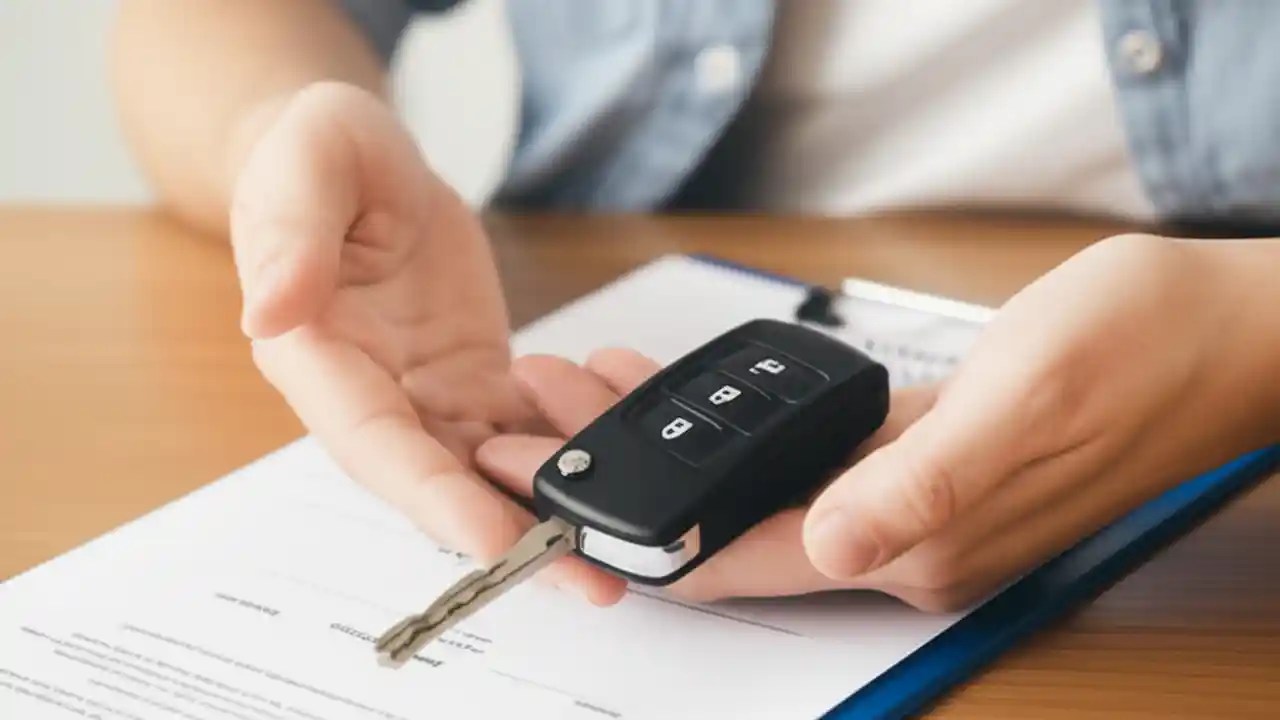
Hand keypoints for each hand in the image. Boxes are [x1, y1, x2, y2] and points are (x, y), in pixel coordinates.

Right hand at [230, 82, 625, 604]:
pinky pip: (521, 434)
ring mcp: (424, 397)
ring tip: (614, 560)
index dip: (432, 496)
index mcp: (315, 355)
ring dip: (545, 518)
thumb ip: (289, 236)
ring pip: (485, 474)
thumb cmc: (318, 157)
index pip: (374, 442)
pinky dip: (563, 462)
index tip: (492, 538)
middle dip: (508, 539)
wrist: (363, 164)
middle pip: (437, 484)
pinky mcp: (470, 384)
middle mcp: (369, 395)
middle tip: (584, 581)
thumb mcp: (306, 164)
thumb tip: (272, 308)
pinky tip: (615, 486)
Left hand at [478, 234, 1279, 609]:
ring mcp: (901, 503)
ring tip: (574, 389)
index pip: (742, 560)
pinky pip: (789, 453)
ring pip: (747, 489)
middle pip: (725, 526)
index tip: (549, 496)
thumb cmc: (1140, 353)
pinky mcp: (910, 460)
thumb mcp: (1030, 402)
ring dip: (661, 443)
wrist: (1212, 332)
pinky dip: (721, 421)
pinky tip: (675, 383)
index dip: (638, 538)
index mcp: (915, 542)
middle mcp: (898, 538)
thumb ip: (927, 483)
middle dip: (624, 480)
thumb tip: (834, 542)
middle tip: (534, 421)